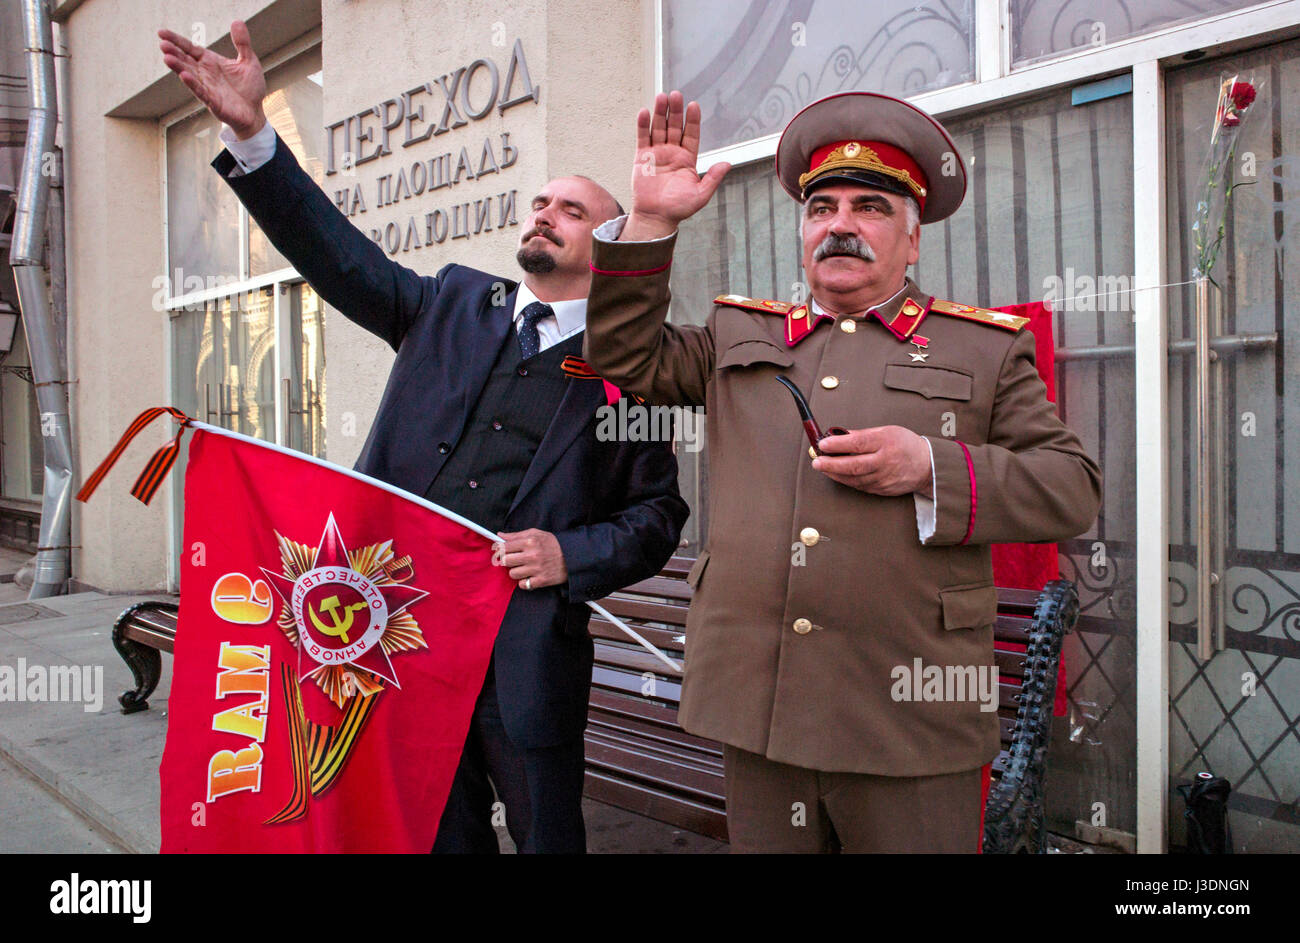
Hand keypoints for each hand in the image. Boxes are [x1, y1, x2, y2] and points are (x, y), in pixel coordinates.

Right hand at [158, 20, 266, 138]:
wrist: (255, 113)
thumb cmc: (250, 88)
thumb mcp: (249, 61)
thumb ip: (242, 43)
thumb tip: (237, 21)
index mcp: (210, 62)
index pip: (190, 48)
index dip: (177, 41)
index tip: (161, 33)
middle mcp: (205, 74)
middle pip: (185, 60)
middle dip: (174, 52)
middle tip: (163, 44)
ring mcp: (208, 88)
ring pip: (189, 76)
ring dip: (178, 67)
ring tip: (167, 58)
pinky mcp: (213, 102)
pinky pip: (201, 92)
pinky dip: (193, 84)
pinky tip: (184, 76)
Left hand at [494, 529, 568, 590]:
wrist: (573, 556)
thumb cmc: (553, 544)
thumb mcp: (536, 534)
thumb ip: (516, 535)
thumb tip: (499, 536)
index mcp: (529, 542)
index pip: (504, 547)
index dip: (501, 549)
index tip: (503, 551)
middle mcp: (532, 555)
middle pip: (505, 561)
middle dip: (508, 560)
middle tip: (514, 559)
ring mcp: (536, 569)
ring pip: (512, 574)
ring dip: (516, 571)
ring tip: (524, 568)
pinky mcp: (541, 580)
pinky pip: (523, 585)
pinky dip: (524, 582)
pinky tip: (530, 576)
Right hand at [622, 91, 729, 239]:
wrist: (656, 217)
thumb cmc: (678, 208)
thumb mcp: (701, 195)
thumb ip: (713, 178)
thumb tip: (727, 164)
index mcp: (687, 159)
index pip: (691, 134)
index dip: (692, 120)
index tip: (693, 106)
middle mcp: (673, 152)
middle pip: (674, 126)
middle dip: (675, 111)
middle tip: (675, 95)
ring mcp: (657, 153)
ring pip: (659, 128)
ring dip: (660, 113)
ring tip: (661, 98)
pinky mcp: (641, 157)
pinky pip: (642, 137)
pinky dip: (643, 125)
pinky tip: (645, 113)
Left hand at [811, 426, 932, 495]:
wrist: (927, 467)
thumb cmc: (907, 445)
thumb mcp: (887, 431)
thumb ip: (862, 434)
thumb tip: (840, 435)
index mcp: (886, 442)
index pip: (858, 443)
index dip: (837, 444)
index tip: (823, 444)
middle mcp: (885, 461)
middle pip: (853, 465)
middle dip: (831, 464)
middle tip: (816, 460)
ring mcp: (883, 478)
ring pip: (854, 478)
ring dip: (835, 473)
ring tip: (822, 467)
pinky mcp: (882, 490)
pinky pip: (859, 486)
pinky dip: (845, 480)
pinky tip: (836, 474)